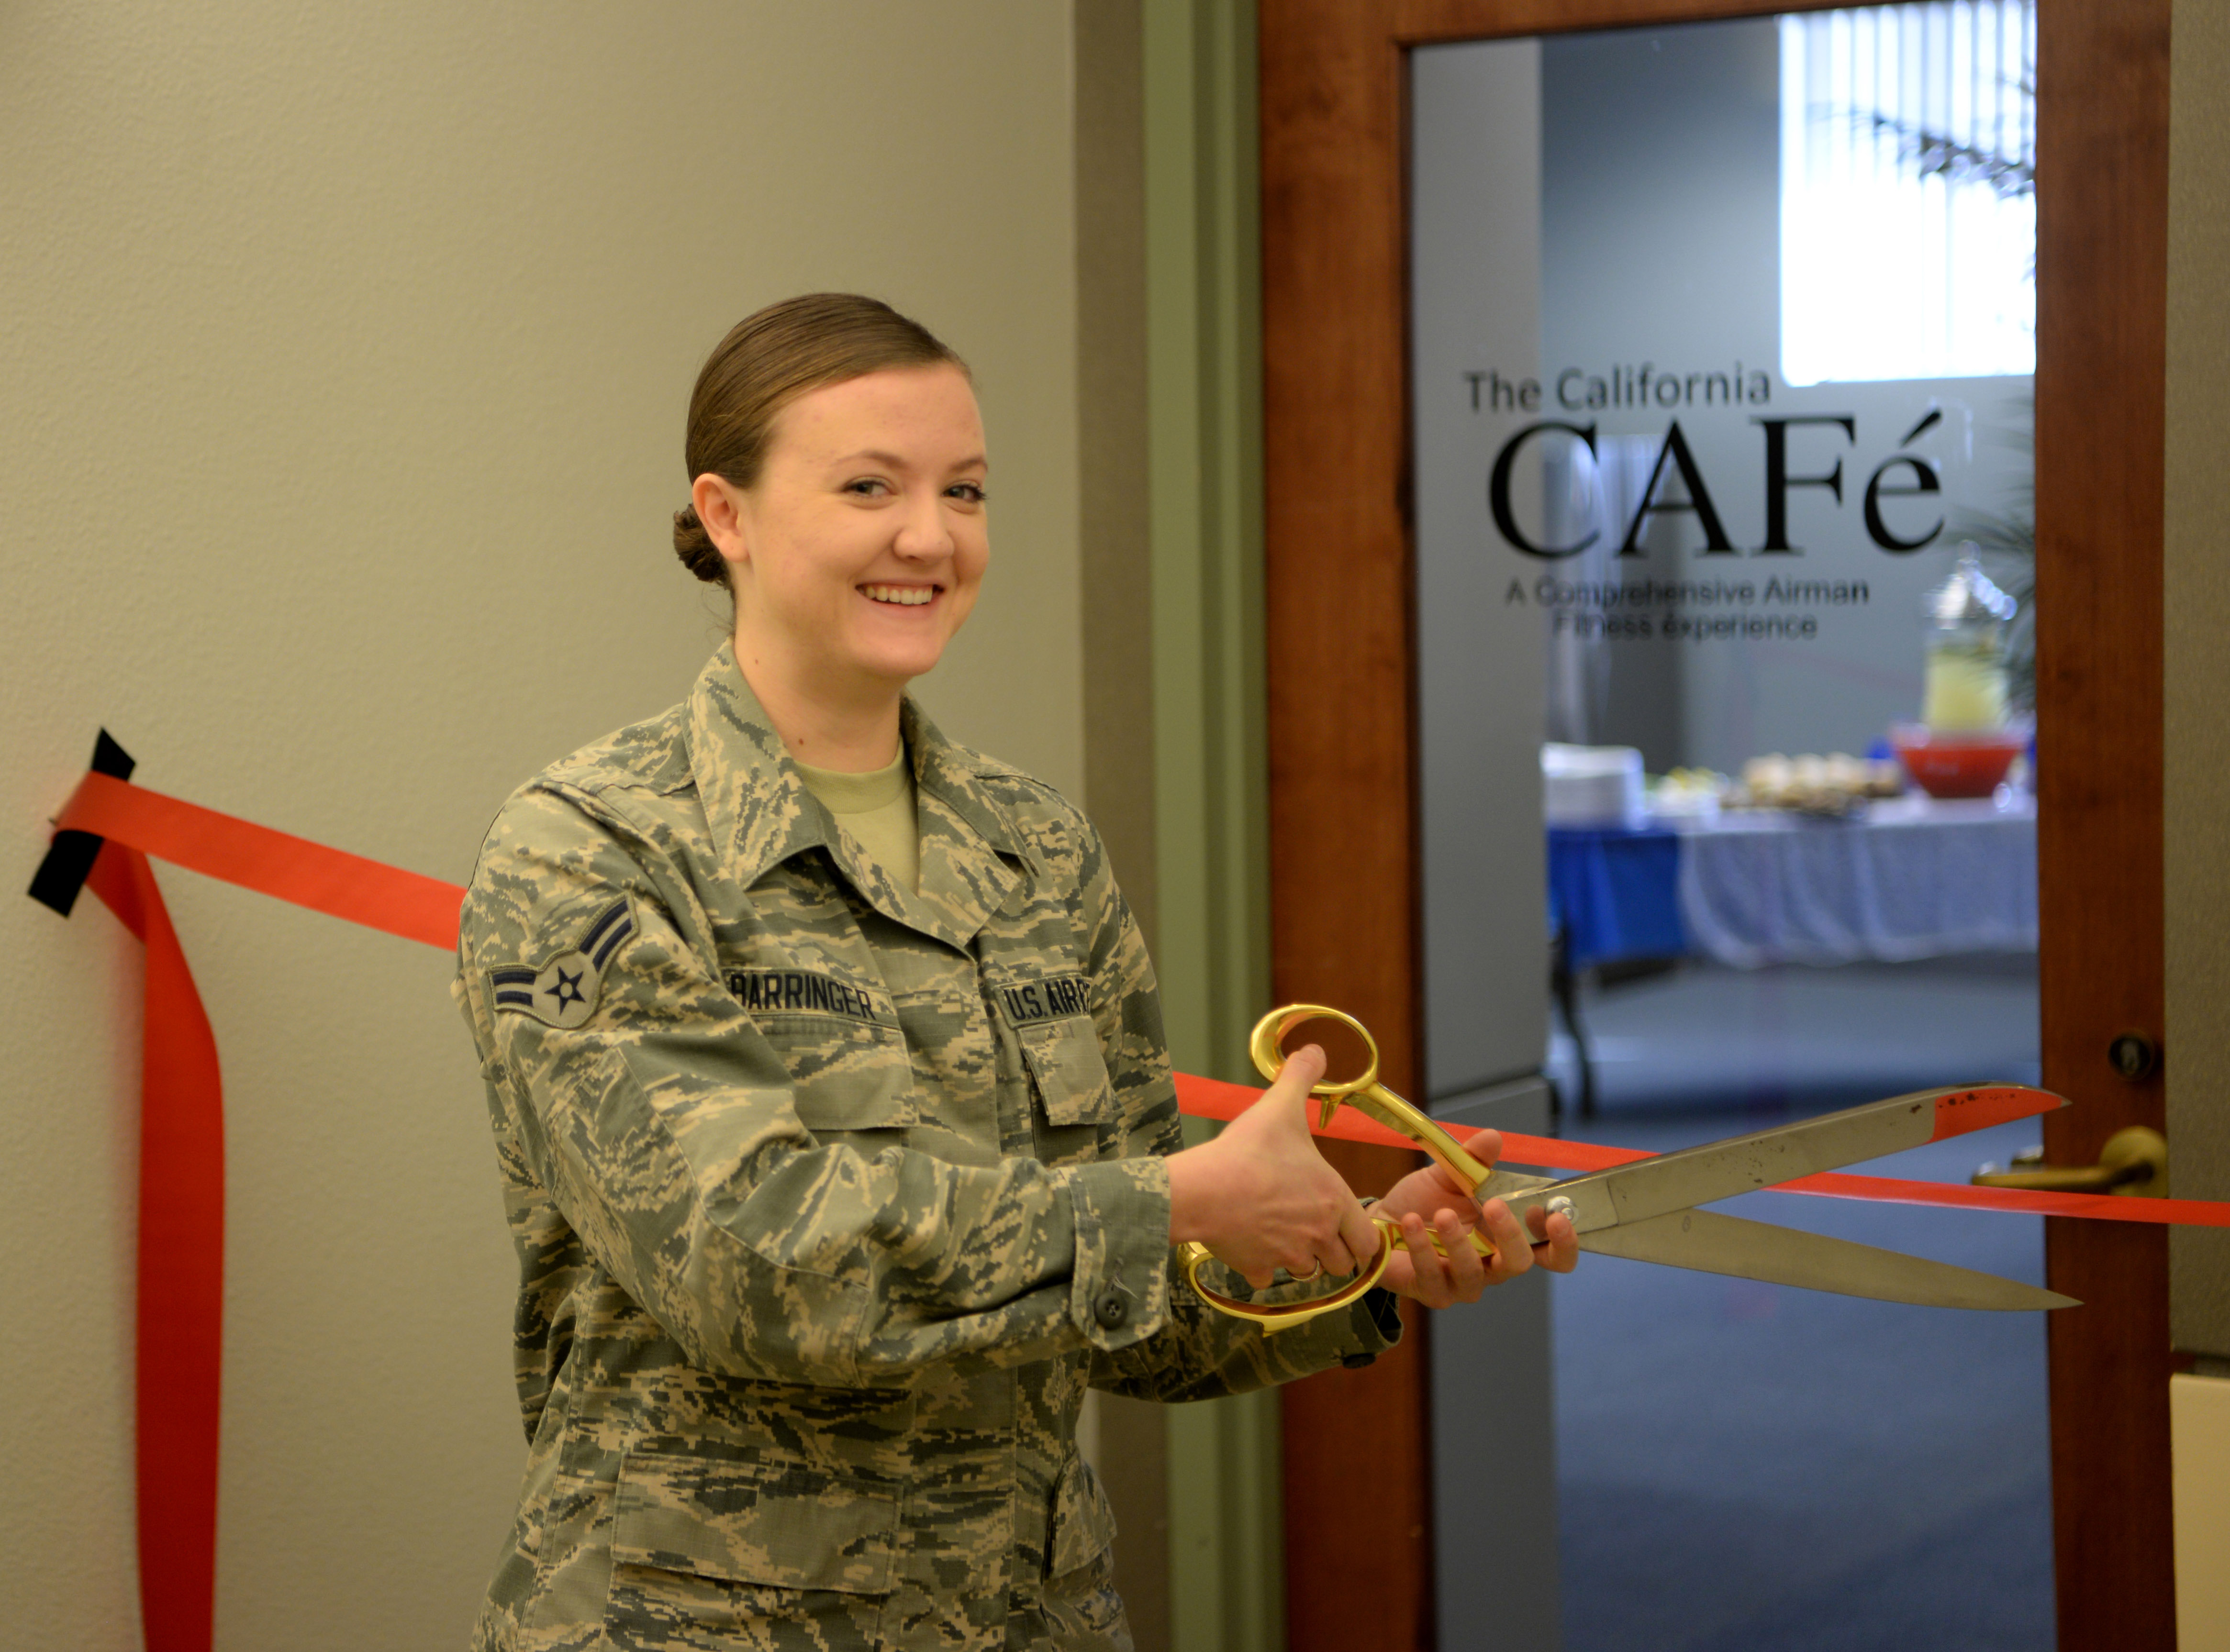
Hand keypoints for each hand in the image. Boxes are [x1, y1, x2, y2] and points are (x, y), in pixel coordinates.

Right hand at [1165, 1045, 1382, 1288]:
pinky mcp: (1255, 1268)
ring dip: (1299, 1258)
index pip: (1368, 1240)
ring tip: (1281, 1232)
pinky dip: (1260, 1266)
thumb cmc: (1248, 1151)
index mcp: (1334, 1201)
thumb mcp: (1280, 1106)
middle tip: (1313, 1226)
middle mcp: (1318, 1236)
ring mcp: (1286, 1256)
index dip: (1359, 1233)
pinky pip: (1265, 1278)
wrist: (1203, 1190)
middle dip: (1331, 1249)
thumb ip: (1301, 1076)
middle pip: (1341, 1263)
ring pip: (1306, 1272)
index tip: (1343, 1221)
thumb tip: (1315, 1050)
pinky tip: (1250, 1242)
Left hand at [1371, 1129, 1578, 1307]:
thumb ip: (1473, 1161)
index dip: (1563, 1243)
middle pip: (1518, 1264)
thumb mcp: (1450, 1175)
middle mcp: (1493, 1266)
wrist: (1383, 1220)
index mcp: (1508, 1239)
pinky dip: (1422, 1247)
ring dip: (1459, 1242)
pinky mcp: (1432, 1291)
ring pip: (1473, 1273)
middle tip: (1495, 1205)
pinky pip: (1432, 1275)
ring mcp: (1463, 1283)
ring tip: (1441, 1213)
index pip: (1551, 1253)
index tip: (1556, 1218)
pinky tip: (1408, 1223)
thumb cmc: (1425, 1201)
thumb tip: (1493, 1137)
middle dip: (1510, 1235)